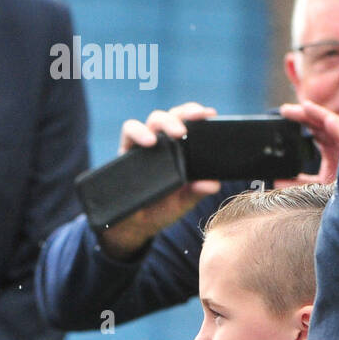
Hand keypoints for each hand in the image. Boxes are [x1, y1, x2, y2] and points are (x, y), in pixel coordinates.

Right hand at [99, 102, 220, 259]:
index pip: (189, 122)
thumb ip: (198, 191)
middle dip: (185, 114)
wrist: (134, 225)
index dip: (198, 114)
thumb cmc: (161, 209)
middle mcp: (162, 142)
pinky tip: (149, 141)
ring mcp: (143, 145)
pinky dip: (139, 132)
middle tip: (194, 121)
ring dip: (165, 121)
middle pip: (173, 115)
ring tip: (176, 133)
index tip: (209, 114)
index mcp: (179, 148)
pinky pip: (129, 130)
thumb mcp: (183, 202)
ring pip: (154, 119)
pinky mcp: (125, 151)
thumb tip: (213, 184)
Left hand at [278, 100, 338, 184]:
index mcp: (331, 150)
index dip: (301, 120)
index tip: (283, 114)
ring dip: (320, 115)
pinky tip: (328, 120)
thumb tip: (275, 181)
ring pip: (334, 125)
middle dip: (304, 114)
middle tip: (284, 109)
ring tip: (305, 107)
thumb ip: (296, 183)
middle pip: (321, 123)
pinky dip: (338, 129)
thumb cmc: (336, 195)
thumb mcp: (313, 188)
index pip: (315, 130)